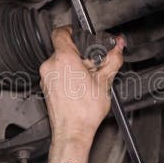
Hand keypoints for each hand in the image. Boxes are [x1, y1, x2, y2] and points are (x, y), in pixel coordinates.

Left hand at [39, 27, 124, 162]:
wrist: (72, 131)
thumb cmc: (85, 111)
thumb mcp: (105, 82)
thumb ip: (112, 59)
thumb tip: (118, 47)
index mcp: (64, 59)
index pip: (61, 32)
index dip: (71, 31)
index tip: (80, 35)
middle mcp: (51, 66)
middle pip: (63, 48)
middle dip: (78, 54)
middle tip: (91, 63)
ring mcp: (46, 77)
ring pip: (59, 62)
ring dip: (72, 65)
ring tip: (86, 78)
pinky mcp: (45, 87)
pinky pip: (55, 73)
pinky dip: (66, 76)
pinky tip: (78, 87)